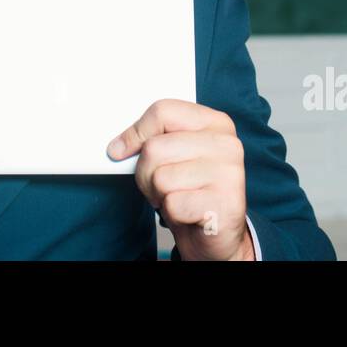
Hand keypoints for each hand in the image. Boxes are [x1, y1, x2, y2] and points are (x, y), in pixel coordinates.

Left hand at [107, 99, 252, 260]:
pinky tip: (188, 214)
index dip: (136, 133)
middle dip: (145, 173)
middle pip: (154, 148)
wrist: (218, 235)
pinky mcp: (224, 204)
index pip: (163, 111)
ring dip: (159, 195)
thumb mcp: (173, 156)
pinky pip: (173, 203)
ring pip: (160, 177)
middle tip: (160, 186)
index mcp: (215, 123)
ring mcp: (229, 173)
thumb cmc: (191, 191)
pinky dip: (172, 213)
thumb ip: (152, 140)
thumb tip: (117, 147)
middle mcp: (227, 144)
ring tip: (177, 198)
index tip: (120, 150)